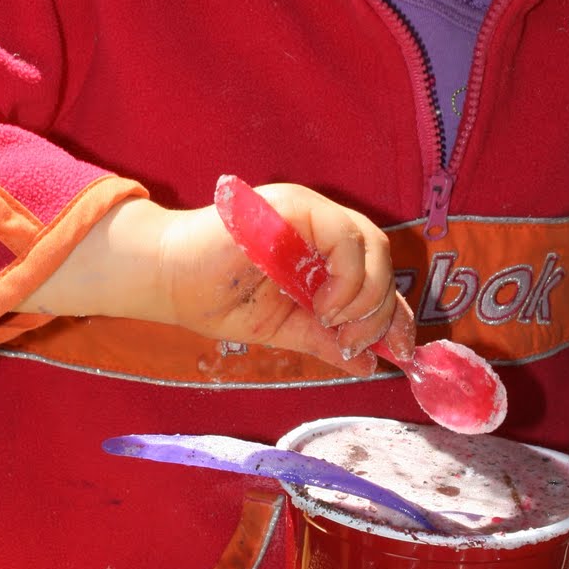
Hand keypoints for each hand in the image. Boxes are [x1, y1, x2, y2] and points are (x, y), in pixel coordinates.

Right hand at [20, 188, 411, 374]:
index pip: (374, 273)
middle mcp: (320, 224)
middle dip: (380, 309)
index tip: (402, 351)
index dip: (395, 312)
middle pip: (381, 258)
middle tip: (355, 340)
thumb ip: (324, 339)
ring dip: (365, 295)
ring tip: (336, 323)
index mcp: (319, 251)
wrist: (166, 280)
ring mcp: (309, 210)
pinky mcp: (294, 205)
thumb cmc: (214, 298)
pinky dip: (347, 277)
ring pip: (370, 245)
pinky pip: (344, 237)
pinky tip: (324, 305)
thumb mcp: (283, 328)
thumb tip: (368, 364)